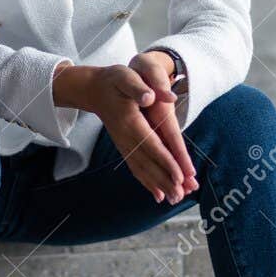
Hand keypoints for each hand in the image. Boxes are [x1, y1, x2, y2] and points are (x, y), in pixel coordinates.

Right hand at [77, 60, 193, 203]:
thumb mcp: (126, 76)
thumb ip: (139, 87)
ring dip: (158, 185)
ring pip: (143, 169)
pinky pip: (136, 168)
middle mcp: (126, 138)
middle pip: (149, 163)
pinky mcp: (124, 147)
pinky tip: (158, 195)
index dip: (166, 161)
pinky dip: (147, 182)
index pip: (152, 145)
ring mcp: (123, 144)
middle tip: (182, 196)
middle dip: (166, 180)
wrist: (94, 89)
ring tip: (174, 200)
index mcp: (130, 122)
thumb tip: (152, 98)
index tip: (180, 176)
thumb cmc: (114, 80)